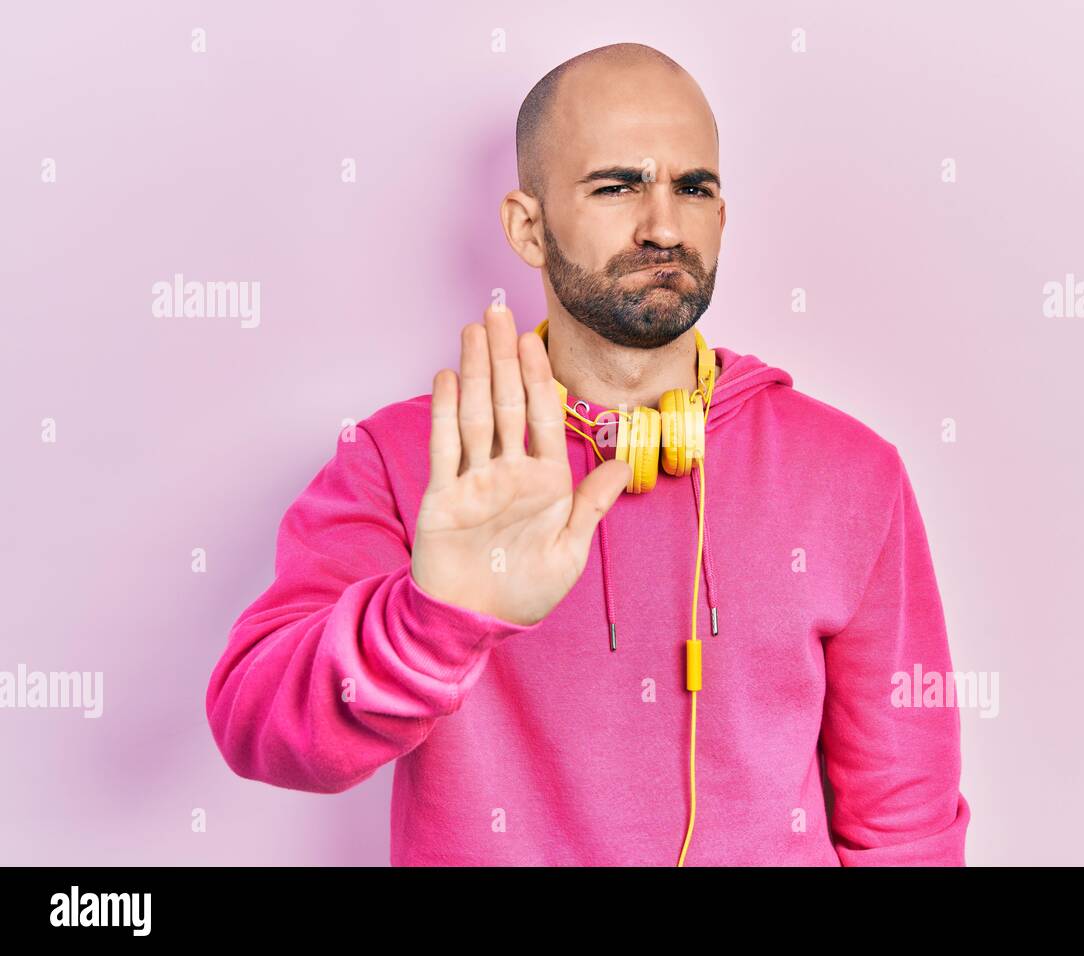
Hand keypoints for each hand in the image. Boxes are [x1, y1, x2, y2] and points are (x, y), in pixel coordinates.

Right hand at [410, 305, 631, 625]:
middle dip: (503, 358)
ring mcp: (475, 479)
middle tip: (497, 313)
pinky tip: (447, 379)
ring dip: (474, 372)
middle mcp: (509, 471)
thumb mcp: (570, 550)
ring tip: (473, 331)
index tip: (535, 339)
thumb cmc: (526, 591)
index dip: (538, 376)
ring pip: (476, 414)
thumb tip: (620, 464)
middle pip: (507, 403)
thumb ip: (591, 504)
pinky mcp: (444, 495)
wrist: (477, 620)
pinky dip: (446, 413)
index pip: (543, 416)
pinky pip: (446, 447)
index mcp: (545, 480)